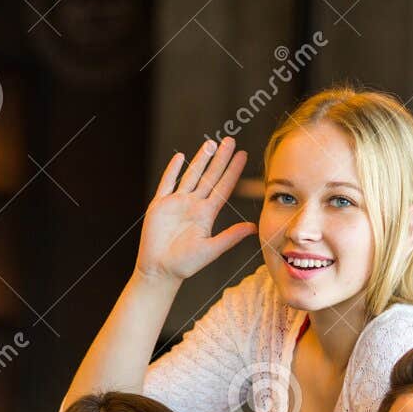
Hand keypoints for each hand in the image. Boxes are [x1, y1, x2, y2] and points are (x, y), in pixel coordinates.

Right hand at [135, 138, 255, 283]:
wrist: (160, 271)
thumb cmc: (185, 265)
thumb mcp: (211, 250)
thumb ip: (230, 237)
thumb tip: (253, 228)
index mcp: (206, 214)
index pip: (223, 187)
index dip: (233, 171)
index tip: (243, 155)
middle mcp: (193, 205)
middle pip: (209, 176)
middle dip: (219, 158)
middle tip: (230, 140)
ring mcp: (176, 203)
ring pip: (190, 176)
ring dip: (200, 160)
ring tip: (210, 143)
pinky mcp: (159, 206)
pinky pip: (166, 183)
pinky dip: (172, 170)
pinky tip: (180, 157)